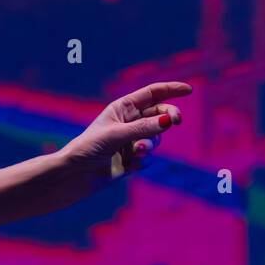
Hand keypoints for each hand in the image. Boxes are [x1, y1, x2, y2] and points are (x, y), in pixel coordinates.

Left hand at [59, 80, 192, 187]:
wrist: (75, 174)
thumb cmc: (89, 148)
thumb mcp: (116, 135)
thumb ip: (143, 128)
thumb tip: (169, 122)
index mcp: (123, 108)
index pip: (153, 93)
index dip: (171, 90)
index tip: (189, 90)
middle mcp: (130, 121)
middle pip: (161, 114)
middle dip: (169, 117)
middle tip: (175, 122)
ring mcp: (132, 140)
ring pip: (157, 138)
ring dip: (150, 144)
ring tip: (136, 151)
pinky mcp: (132, 158)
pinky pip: (148, 157)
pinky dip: (142, 160)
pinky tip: (130, 165)